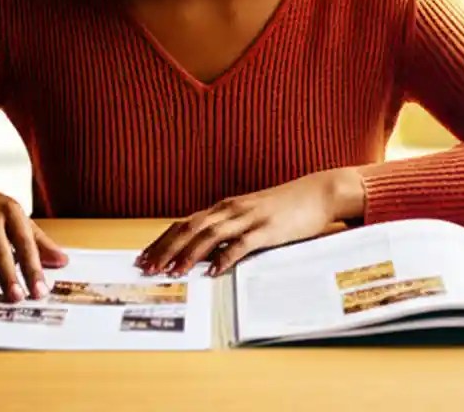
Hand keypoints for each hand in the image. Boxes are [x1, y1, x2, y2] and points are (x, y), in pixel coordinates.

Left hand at [136, 168, 364, 277]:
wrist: (318, 192)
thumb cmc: (284, 207)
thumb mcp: (250, 216)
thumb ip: (229, 229)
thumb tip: (206, 251)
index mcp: (224, 208)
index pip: (184, 223)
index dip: (162, 240)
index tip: (145, 256)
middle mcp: (231, 209)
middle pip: (190, 227)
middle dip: (166, 248)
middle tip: (148, 267)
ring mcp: (249, 218)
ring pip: (210, 235)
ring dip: (189, 254)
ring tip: (174, 271)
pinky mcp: (268, 229)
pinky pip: (242, 244)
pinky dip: (225, 257)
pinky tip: (213, 270)